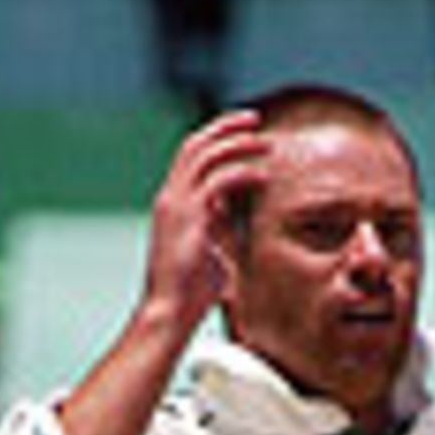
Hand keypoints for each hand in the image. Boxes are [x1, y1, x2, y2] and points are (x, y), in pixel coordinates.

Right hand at [138, 110, 271, 347]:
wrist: (169, 314)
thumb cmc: (189, 296)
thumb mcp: (209, 256)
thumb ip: (218, 232)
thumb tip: (232, 223)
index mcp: (172, 204)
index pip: (191, 158)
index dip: (216, 141)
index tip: (243, 135)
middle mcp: (170, 198)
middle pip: (195, 144)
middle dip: (225, 127)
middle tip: (255, 120)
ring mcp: (176, 204)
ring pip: (205, 154)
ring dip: (237, 143)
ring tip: (265, 143)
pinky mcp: (190, 216)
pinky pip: (219, 179)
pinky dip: (242, 172)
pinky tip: (262, 175)